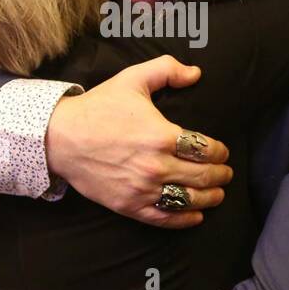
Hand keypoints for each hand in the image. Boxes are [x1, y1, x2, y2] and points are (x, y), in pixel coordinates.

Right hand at [45, 55, 231, 228]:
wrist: (61, 137)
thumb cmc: (98, 107)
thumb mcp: (132, 79)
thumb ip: (167, 70)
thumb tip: (196, 73)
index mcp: (162, 135)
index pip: (205, 149)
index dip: (220, 151)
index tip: (222, 151)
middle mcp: (156, 166)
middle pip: (203, 176)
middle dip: (220, 175)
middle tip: (227, 173)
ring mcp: (143, 189)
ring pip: (188, 200)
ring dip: (210, 198)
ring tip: (218, 194)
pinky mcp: (129, 206)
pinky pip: (164, 218)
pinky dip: (185, 219)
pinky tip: (196, 215)